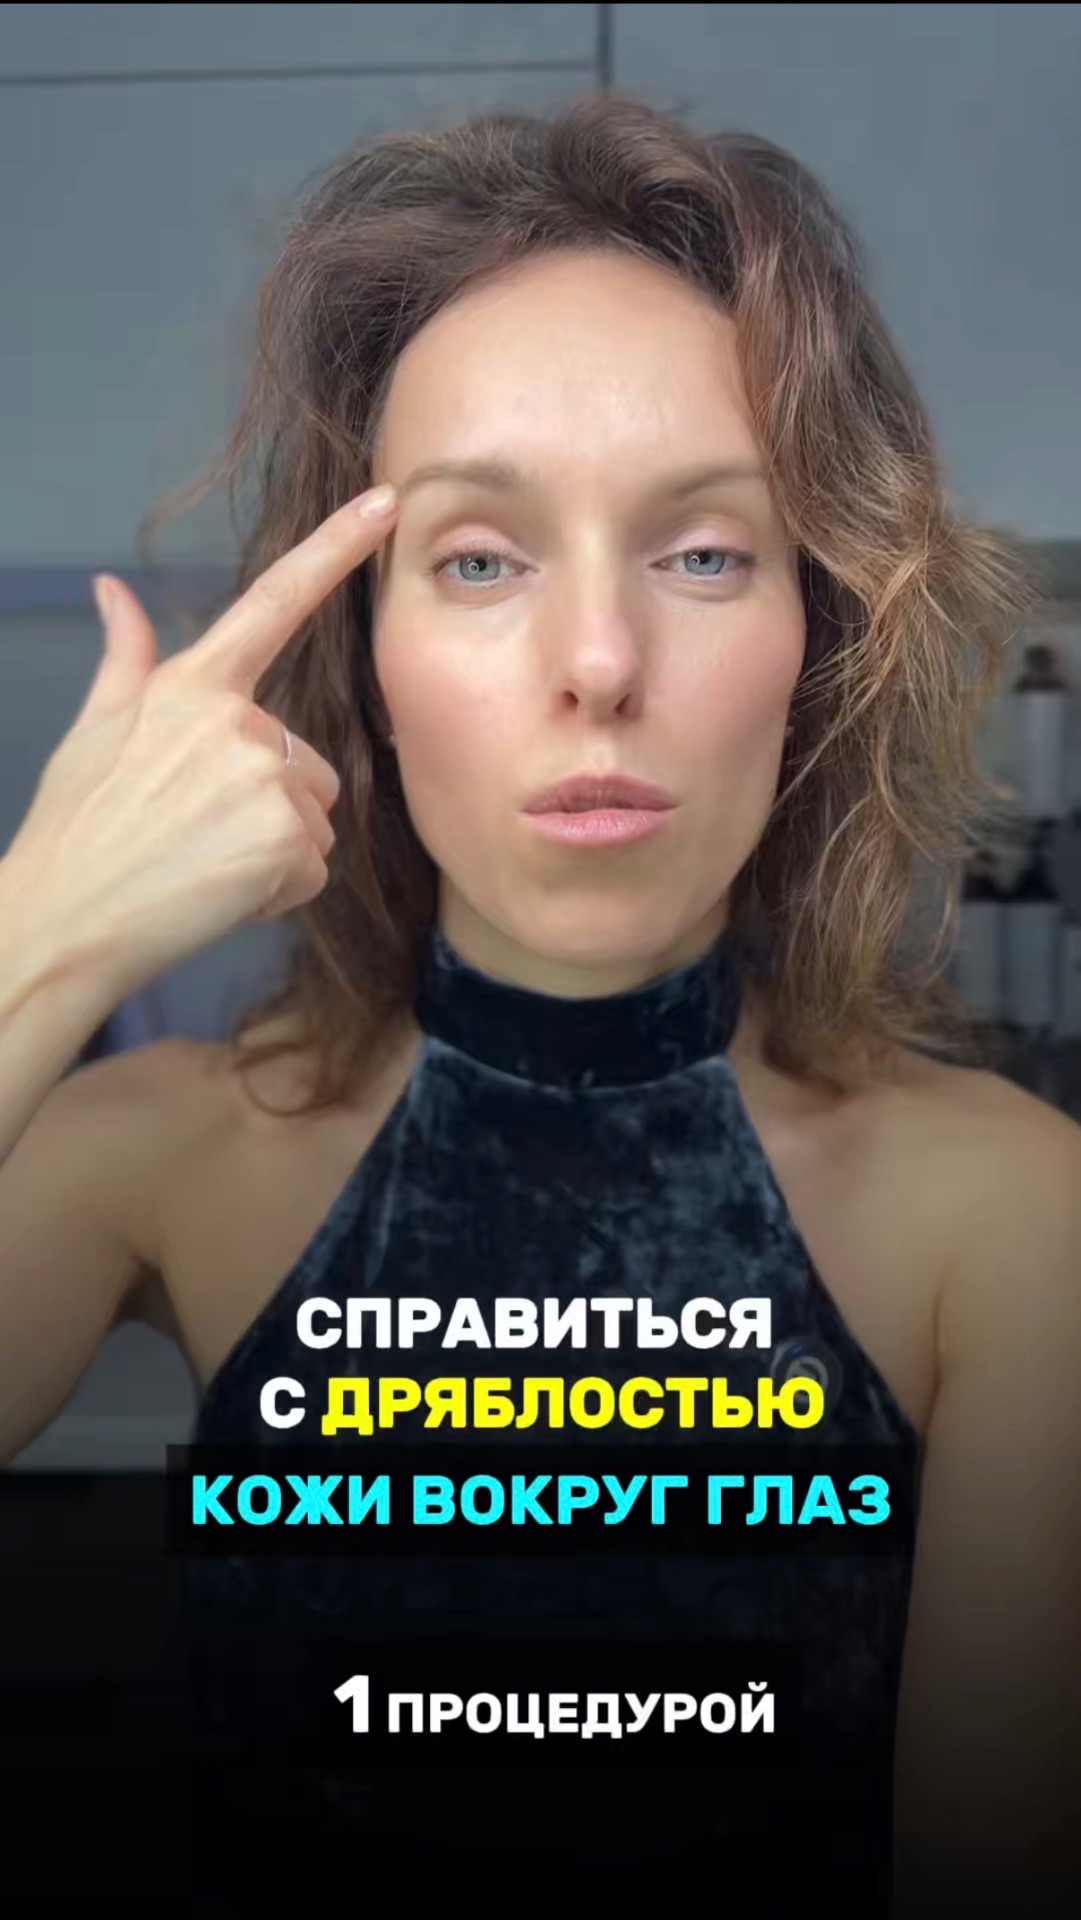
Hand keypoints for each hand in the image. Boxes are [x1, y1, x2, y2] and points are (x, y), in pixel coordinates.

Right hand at [3, 484, 399, 1005]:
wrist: (65, 920)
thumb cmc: (78, 830)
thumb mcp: (95, 730)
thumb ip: (126, 657)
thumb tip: (111, 589)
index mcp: (193, 685)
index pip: (275, 602)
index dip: (335, 549)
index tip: (385, 504)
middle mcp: (239, 721)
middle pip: (305, 761)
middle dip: (267, 804)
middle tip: (193, 835)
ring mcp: (267, 780)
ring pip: (314, 818)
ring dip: (274, 850)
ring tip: (202, 863)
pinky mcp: (288, 840)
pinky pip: (314, 868)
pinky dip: (277, 891)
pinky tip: (219, 893)